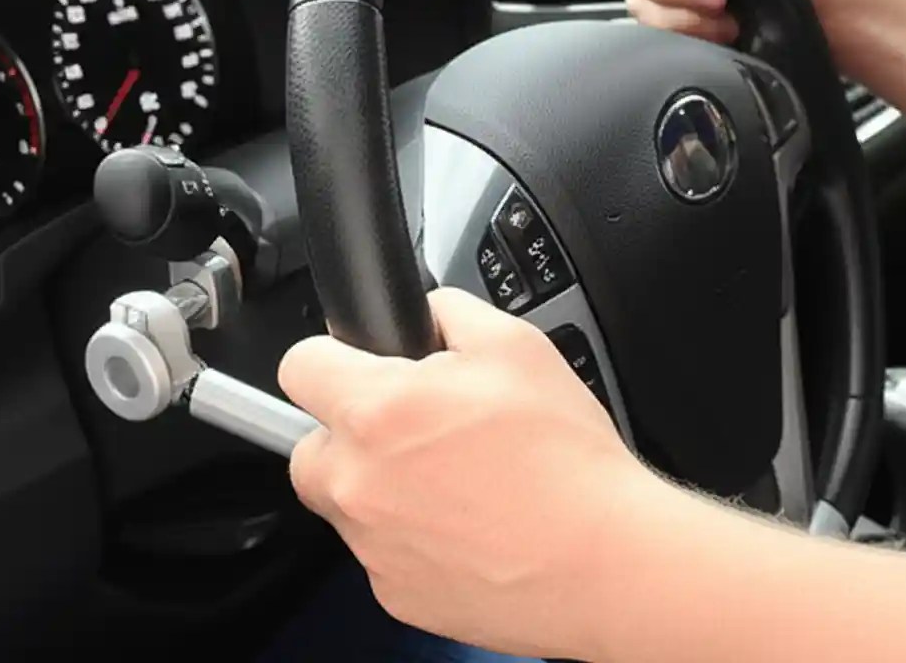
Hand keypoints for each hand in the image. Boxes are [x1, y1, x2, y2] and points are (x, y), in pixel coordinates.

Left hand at [279, 288, 668, 659]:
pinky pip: (379, 553)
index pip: (298, 366)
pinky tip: (465, 528)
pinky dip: (408, 539)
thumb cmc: (566, 460)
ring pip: (345, 503)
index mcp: (373, 412)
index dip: (331, 357)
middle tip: (415, 432)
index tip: (355, 367)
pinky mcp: (393, 594)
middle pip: (310, 445)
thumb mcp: (514, 345)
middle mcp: (356, 483)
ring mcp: (370, 546)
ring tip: (452, 483)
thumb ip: (447, 312)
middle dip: (350, 433)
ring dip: (378, 488)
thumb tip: (422, 313)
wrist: (608, 563)